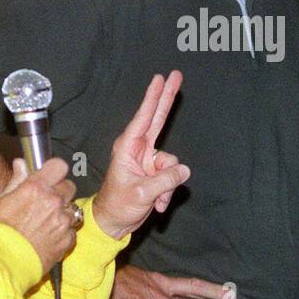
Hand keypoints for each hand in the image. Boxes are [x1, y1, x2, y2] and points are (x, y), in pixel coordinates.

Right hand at [0, 156, 77, 275]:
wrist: (2, 263)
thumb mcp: (1, 201)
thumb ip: (17, 180)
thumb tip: (20, 164)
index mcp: (36, 188)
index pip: (59, 166)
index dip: (54, 171)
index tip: (50, 177)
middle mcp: (53, 201)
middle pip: (69, 187)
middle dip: (60, 193)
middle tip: (46, 203)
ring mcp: (62, 221)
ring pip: (72, 209)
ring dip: (62, 214)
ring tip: (44, 224)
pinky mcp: (67, 240)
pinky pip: (72, 230)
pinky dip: (64, 233)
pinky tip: (48, 238)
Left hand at [93, 72, 190, 239]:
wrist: (114, 223)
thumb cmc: (118, 205)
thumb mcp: (142, 193)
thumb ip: (165, 180)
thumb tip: (184, 170)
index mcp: (128, 147)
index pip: (144, 117)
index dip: (153, 97)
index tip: (160, 78)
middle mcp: (139, 149)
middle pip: (157, 118)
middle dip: (167, 98)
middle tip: (176, 75)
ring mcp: (148, 161)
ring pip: (172, 161)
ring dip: (169, 183)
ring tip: (158, 199)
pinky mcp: (156, 173)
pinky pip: (172, 176)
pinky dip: (168, 192)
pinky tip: (159, 204)